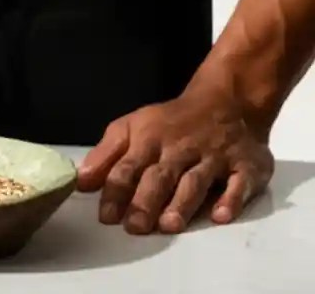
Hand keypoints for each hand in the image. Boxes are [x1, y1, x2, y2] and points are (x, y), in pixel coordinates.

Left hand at [76, 85, 273, 234]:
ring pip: (195, 181)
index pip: (128, 167)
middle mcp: (180, 149)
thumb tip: (82, 181)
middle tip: (135, 227)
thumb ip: (107, 154)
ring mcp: (214, 157)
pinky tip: (221, 215)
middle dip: (146, 201)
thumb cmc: (171, 123)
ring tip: (169, 225)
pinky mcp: (245, 165)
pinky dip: (231, 198)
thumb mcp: (132, 127)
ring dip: (182, 203)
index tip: (107, 216)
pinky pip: (239, 182)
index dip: (116, 191)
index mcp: (149, 140)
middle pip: (160, 176)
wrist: (226, 100)